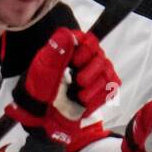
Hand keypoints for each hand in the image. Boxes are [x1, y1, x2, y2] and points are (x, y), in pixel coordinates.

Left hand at [6, 29, 118, 145]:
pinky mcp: (102, 91)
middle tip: (78, 82)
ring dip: (94, 88)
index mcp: (70, 50)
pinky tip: (84, 102)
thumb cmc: (39, 92)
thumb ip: (57, 52)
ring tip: (79, 96)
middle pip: (102, 58)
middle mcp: (85, 60)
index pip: (90, 41)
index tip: (75, 62)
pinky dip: (98, 98)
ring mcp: (95, 76)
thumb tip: (67, 33)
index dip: (87, 50)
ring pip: (109, 74)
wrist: (42, 118)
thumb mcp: (43, 71)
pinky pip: (111, 90)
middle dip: (91, 72)